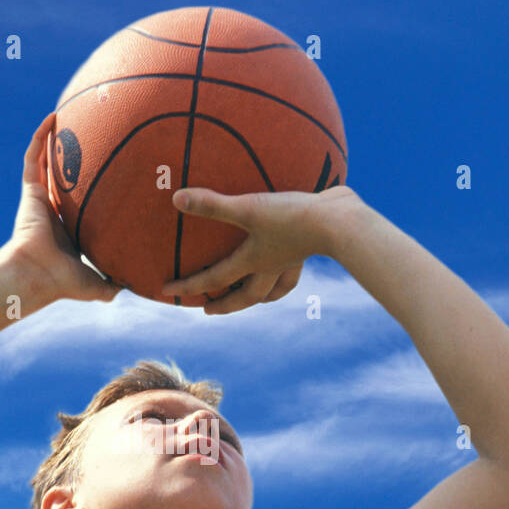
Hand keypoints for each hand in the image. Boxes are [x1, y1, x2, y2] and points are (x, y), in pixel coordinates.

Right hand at [9, 113, 122, 304]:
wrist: (38, 276)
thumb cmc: (64, 282)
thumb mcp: (98, 284)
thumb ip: (116, 283)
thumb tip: (139, 286)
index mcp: (68, 227)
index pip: (80, 200)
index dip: (90, 185)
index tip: (110, 170)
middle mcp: (53, 209)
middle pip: (63, 175)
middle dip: (72, 155)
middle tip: (91, 135)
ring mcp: (39, 198)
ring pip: (46, 161)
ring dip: (53, 138)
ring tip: (67, 115)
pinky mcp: (30, 191)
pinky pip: (33, 157)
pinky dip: (40, 137)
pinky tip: (52, 118)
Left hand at [160, 183, 365, 313]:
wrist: (340, 220)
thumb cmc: (292, 216)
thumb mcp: (249, 208)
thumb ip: (214, 204)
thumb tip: (176, 198)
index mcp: (253, 261)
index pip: (214, 279)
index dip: (189, 286)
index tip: (167, 292)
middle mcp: (270, 266)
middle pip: (245, 295)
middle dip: (225, 305)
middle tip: (209, 311)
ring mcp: (290, 259)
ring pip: (272, 289)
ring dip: (258, 297)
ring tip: (251, 298)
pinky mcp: (307, 246)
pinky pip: (293, 270)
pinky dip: (285, 274)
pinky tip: (285, 264)